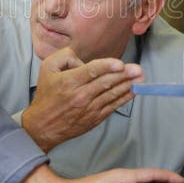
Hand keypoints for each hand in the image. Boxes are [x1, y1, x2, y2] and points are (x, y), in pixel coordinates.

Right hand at [22, 47, 143, 151]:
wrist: (42, 125)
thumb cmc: (46, 95)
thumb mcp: (47, 68)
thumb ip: (64, 56)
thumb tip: (82, 58)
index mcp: (69, 81)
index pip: (91, 71)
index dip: (107, 66)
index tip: (120, 63)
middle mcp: (80, 95)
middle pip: (106, 83)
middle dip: (124, 75)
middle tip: (137, 69)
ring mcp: (89, 108)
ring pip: (112, 95)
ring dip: (128, 86)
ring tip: (140, 78)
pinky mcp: (94, 118)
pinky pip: (112, 106)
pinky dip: (124, 99)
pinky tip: (133, 91)